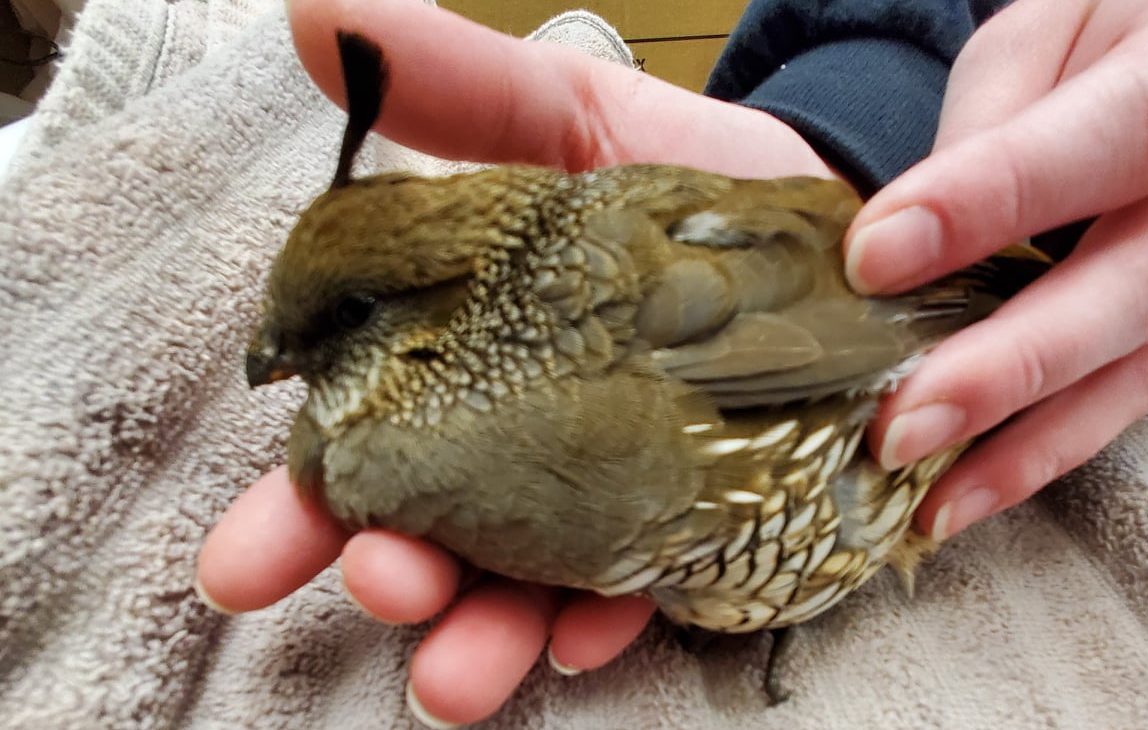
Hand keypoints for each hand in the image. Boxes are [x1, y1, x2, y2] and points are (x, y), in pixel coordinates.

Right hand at [197, 1, 832, 725]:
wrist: (842, 237)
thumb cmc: (688, 183)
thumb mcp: (576, 119)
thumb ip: (462, 91)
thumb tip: (319, 16)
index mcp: (471, 361)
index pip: (366, 438)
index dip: (302, 498)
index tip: (247, 554)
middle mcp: (526, 442)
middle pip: (432, 532)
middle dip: (387, 575)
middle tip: (373, 587)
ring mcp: (608, 495)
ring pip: (523, 587)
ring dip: (481, 632)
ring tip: (454, 668)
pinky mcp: (695, 530)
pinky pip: (642, 594)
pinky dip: (605, 622)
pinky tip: (584, 634)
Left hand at [851, 0, 1147, 539]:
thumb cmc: (1123, 23)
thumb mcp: (1051, 26)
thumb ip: (995, 121)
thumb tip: (912, 235)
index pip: (1117, 133)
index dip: (995, 198)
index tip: (877, 255)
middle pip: (1146, 282)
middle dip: (1014, 364)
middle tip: (902, 420)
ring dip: (1032, 443)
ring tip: (931, 498)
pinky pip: (1134, 395)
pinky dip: (1048, 451)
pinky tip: (970, 492)